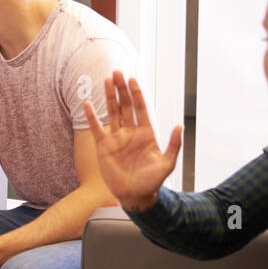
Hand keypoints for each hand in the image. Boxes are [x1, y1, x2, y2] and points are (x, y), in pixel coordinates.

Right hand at [82, 71, 181, 211]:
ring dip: (109, 96)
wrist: (135, 195)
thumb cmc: (152, 181)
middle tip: (118, 72)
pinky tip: (87, 104)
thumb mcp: (167, 164)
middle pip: (125, 106)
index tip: (133, 79)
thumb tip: (180, 126)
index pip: (141, 109)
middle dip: (122, 89)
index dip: (137, 94)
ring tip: (106, 80)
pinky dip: (91, 116)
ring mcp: (116, 138)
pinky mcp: (104, 146)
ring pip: (112, 112)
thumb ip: (174, 145)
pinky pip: (96, 128)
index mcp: (146, 133)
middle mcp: (130, 132)